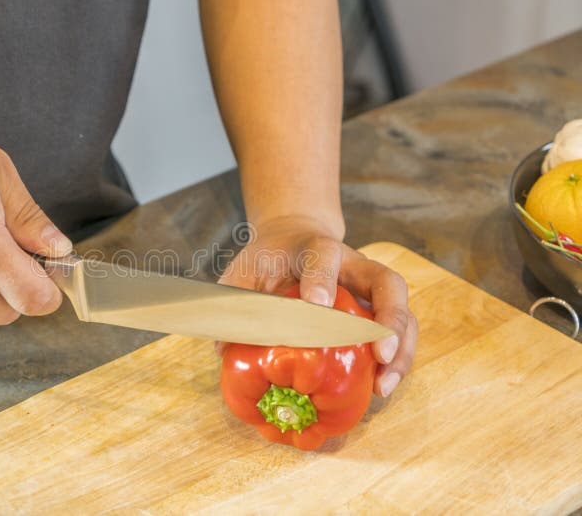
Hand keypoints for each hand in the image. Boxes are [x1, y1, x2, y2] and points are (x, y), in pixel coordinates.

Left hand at [218, 216, 416, 397]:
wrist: (292, 239)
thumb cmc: (267, 259)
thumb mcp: (244, 271)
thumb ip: (236, 303)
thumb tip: (226, 349)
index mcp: (314, 249)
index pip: (322, 256)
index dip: (321, 280)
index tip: (316, 307)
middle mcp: (352, 264)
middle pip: (386, 280)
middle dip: (388, 318)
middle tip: (379, 354)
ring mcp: (369, 286)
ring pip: (402, 309)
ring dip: (400, 349)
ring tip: (383, 386)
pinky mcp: (377, 308)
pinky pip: (399, 331)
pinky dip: (396, 360)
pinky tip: (380, 387)